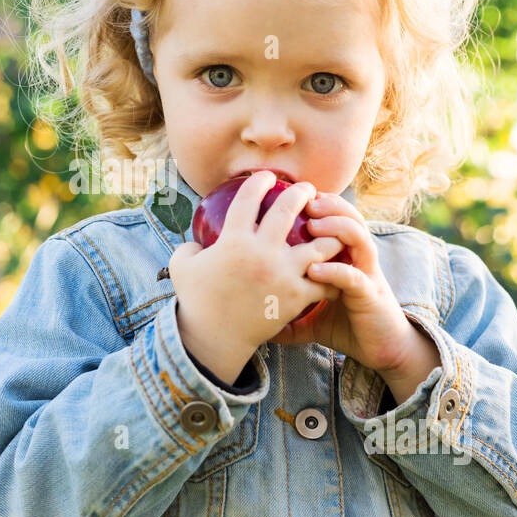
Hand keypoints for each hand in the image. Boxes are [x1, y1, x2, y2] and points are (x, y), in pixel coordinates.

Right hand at [168, 171, 342, 382]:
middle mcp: (261, 252)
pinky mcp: (297, 296)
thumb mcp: (181, 266)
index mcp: (233, 240)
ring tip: (332, 227)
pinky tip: (334, 270)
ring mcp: (282, 274)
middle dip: (301, 193)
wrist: (214, 338)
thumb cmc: (196, 301)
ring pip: (318, 245)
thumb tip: (198, 239)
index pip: (249, 198)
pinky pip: (324, 281)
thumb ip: (190, 246)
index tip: (267, 177)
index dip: (259, 182)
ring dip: (328, 232)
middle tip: (307, 189)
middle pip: (288, 211)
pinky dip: (332, 274)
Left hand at [268, 191, 437, 392]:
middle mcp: (358, 259)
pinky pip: (353, 277)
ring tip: (312, 226)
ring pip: (358, 237)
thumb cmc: (346, 327)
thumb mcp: (309, 316)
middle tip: (304, 200)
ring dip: (336, 227)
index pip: (336, 218)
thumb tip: (251, 313)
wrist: (381, 349)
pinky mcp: (370, 294)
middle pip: (349, 217)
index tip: (291, 194)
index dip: (319, 203)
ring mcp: (366, 274)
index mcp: (345, 256)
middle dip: (329, 204)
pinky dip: (334, 271)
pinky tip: (313, 270)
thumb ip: (285, 308)